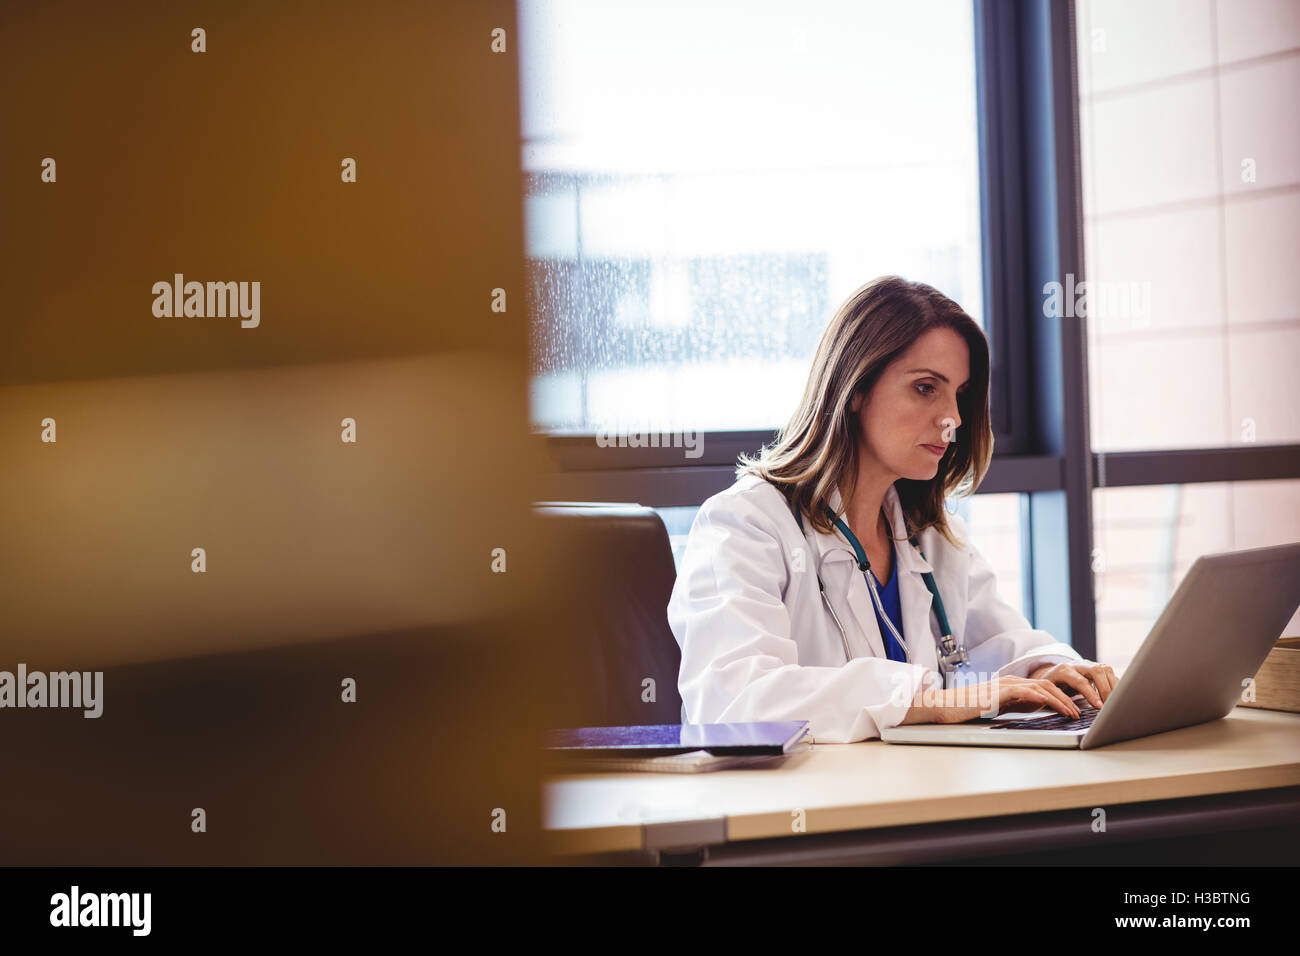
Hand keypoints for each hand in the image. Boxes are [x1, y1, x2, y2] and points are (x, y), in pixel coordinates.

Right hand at [903, 674, 1083, 724]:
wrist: (945, 706)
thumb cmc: (967, 710)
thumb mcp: (998, 708)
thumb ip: (1016, 706)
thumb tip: (1036, 710)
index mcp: (1012, 683)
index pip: (1045, 687)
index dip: (1064, 696)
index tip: (1078, 707)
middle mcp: (1012, 680)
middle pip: (1050, 685)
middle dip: (1071, 696)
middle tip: (1086, 709)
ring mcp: (1008, 684)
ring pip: (1046, 688)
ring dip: (1065, 700)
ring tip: (1079, 711)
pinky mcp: (1003, 691)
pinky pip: (1033, 693)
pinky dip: (1050, 701)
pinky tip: (1061, 709)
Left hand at [1027, 661, 1116, 708]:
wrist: (1052, 674)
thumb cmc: (1051, 687)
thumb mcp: (1051, 693)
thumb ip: (1060, 701)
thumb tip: (1071, 715)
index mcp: (1064, 671)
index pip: (1081, 681)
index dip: (1091, 694)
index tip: (1099, 707)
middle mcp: (1078, 665)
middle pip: (1096, 671)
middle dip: (1106, 689)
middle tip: (1110, 706)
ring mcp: (1089, 665)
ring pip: (1105, 670)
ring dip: (1114, 686)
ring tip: (1116, 702)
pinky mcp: (1097, 668)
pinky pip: (1110, 673)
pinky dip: (1115, 684)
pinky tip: (1117, 696)